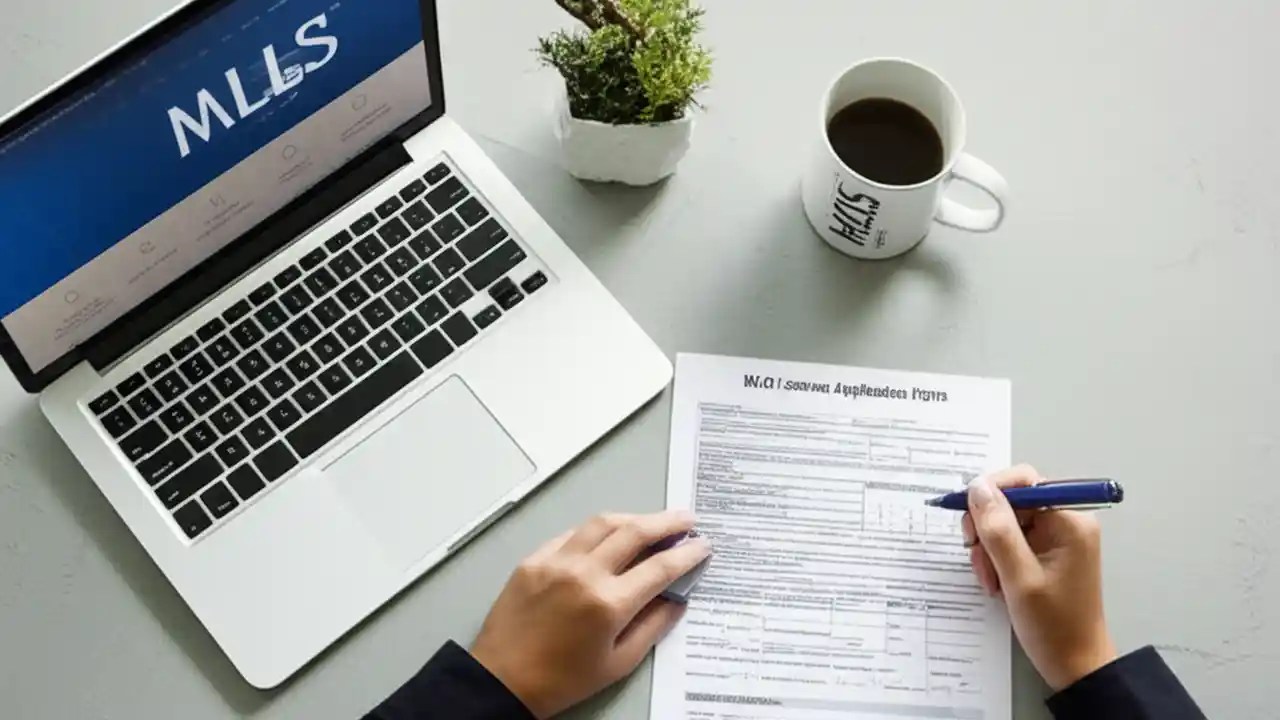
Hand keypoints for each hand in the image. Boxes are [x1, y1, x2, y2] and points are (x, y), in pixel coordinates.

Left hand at [470, 511, 711, 718]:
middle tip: (688, 519)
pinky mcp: (534, 559)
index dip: (687, 554)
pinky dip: (597, 529)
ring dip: (633, 517)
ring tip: (652, 521)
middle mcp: (584, 573)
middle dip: (667, 522)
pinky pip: (572, 533)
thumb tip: (677, 598)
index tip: (703, 545)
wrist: (503, 679)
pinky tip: (609, 534)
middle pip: (634, 532)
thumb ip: (652, 626)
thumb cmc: (564, 680)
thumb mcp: (619, 664)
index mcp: (609, 604)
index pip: (660, 567)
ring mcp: (556, 561)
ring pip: (602, 523)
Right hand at [963, 466, 1117, 690]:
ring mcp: (1055, 538)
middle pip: (1011, 501)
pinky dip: (995, 559)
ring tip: (990, 580)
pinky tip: (997, 582)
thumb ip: (998, 530)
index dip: (990, 492)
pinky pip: (1010, 541)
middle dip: (986, 527)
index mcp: (1069, 521)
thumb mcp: (1019, 577)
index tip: (966, 516)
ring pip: (1005, 523)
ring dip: (988, 548)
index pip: (1024, 481)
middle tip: (976, 556)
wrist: (1074, 665)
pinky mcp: (1045, 553)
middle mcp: (1064, 522)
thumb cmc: (1054, 625)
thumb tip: (977, 488)